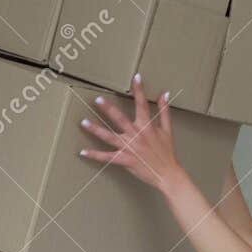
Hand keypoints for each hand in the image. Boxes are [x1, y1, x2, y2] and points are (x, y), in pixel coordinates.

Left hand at [79, 74, 184, 191]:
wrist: (168, 174)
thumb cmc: (167, 153)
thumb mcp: (167, 130)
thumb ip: (164, 111)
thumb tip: (165, 93)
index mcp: (147, 126)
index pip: (143, 105)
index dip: (139, 90)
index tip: (136, 77)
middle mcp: (136, 135)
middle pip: (120, 119)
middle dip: (109, 109)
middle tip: (98, 99)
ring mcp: (129, 148)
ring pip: (109, 137)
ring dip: (96, 129)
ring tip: (84, 122)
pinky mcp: (125, 160)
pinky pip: (107, 157)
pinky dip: (95, 155)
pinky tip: (83, 152)